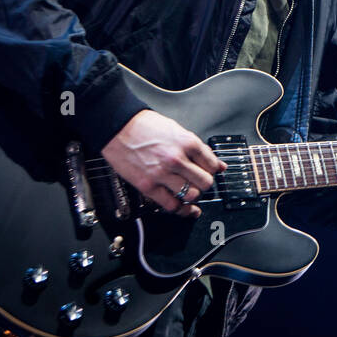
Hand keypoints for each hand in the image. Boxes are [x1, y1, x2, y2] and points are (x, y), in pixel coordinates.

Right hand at [101, 110, 226, 216]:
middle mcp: (177, 159)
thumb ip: (199, 149)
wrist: (117, 127)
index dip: (213, 171)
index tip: (209, 172)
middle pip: (205, 182)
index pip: (212, 165)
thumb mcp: (177, 130)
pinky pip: (171, 205)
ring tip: (190, 193)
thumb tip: (218, 164)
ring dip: (193, 196)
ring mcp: (162, 174)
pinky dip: (180, 209)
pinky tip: (183, 208)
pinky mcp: (148, 186)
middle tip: (199, 183)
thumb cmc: (144, 126)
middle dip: (205, 184)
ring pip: (191, 195)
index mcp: (187, 143)